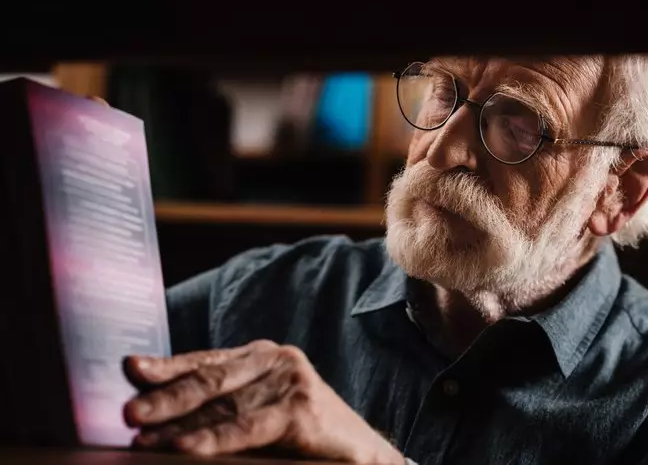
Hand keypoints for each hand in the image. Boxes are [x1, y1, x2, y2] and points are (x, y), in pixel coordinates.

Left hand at [122, 340, 404, 462]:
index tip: (131, 369)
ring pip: (224, 405)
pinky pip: (248, 427)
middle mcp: (275, 360)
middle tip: (128, 413)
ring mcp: (289, 381)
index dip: (167, 367)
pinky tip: (185, 449)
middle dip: (165, 396)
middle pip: (210, 378)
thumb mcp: (258, 410)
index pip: (205, 360)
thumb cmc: (303, 433)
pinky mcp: (300, 408)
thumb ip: (221, 406)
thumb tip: (160, 421)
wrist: (358, 451)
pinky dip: (214, 440)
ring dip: (179, 425)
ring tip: (144, 439)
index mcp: (260, 356)